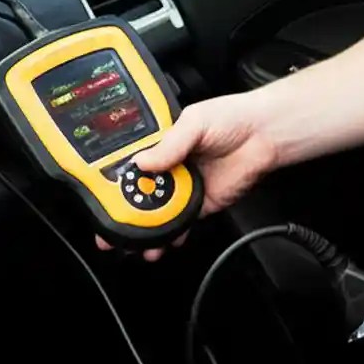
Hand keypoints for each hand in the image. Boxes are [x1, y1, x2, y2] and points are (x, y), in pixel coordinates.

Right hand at [96, 92, 280, 260]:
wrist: (266, 135)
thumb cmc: (231, 117)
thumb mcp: (194, 121)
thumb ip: (170, 144)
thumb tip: (143, 162)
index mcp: (161, 144)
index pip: (130, 164)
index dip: (113, 181)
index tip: (98, 197)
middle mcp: (169, 167)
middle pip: (140, 194)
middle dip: (123, 214)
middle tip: (108, 233)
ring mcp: (184, 187)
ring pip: (158, 212)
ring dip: (145, 230)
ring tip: (133, 246)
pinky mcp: (201, 204)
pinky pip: (183, 222)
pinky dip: (172, 235)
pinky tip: (163, 244)